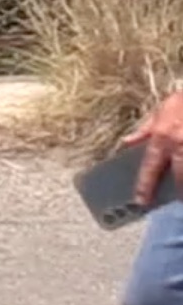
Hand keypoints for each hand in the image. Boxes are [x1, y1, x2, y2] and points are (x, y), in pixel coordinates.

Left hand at [121, 88, 182, 204]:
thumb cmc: (179, 102)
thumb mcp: (158, 113)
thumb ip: (144, 131)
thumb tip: (126, 143)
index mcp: (162, 138)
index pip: (150, 166)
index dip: (145, 185)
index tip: (141, 201)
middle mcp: (179, 145)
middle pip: (180, 176)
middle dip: (180, 192)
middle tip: (178, 202)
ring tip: (182, 195)